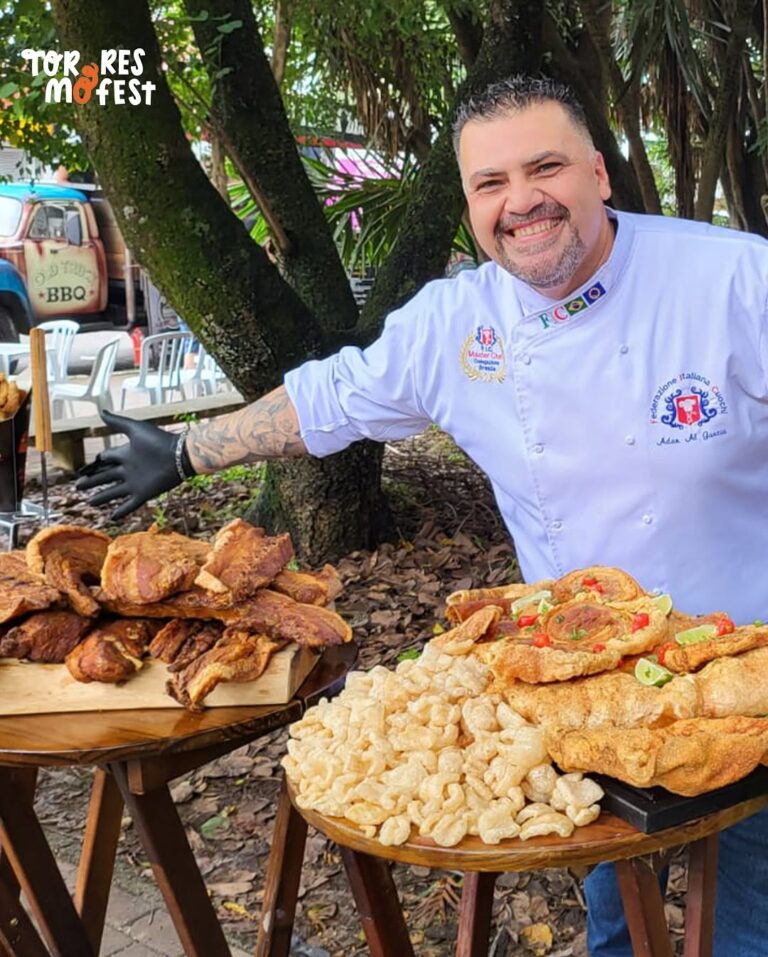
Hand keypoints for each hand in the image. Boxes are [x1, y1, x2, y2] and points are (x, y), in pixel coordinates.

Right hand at [76, 410, 194, 518]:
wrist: (179, 456)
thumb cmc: (159, 441)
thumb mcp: (135, 429)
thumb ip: (117, 423)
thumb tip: (100, 412)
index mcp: (125, 454)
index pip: (106, 459)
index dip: (95, 463)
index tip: (84, 468)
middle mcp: (128, 469)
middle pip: (105, 477)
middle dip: (92, 482)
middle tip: (77, 487)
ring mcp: (135, 483)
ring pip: (113, 492)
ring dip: (102, 498)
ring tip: (89, 503)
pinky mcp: (143, 494)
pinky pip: (129, 505)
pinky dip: (120, 512)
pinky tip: (111, 518)